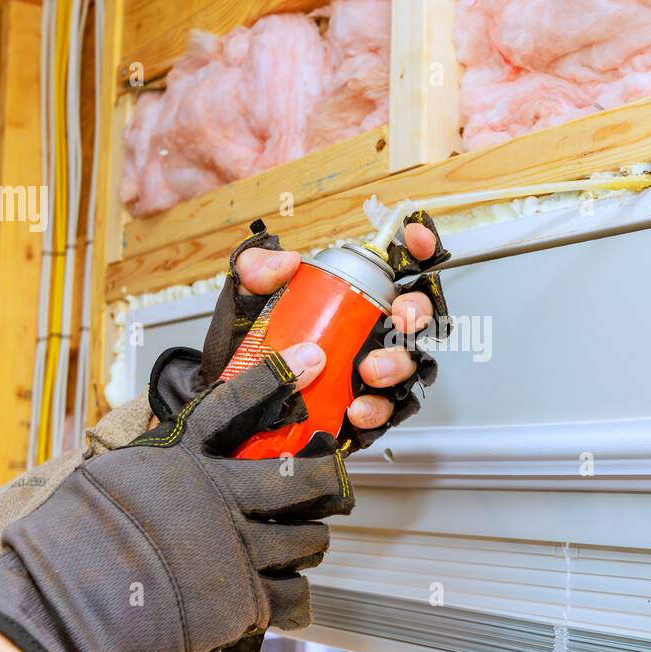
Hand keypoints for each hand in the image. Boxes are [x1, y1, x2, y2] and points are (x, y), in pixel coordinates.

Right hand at [0, 347, 343, 651]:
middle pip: (304, 478)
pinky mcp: (242, 602)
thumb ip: (154, 462)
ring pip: (309, 538)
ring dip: (309, 539)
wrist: (61, 608)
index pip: (237, 404)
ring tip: (298, 542)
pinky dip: (294, 594)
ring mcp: (237, 550)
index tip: (308, 359)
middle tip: (329, 483)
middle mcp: (219, 497)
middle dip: (327, 479)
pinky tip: (281, 593)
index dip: (277, 377)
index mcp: (181, 458)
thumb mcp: (108, 477)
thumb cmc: (68, 545)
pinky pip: (295, 595)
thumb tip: (166, 451)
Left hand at [151, 217, 449, 451]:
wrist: (231, 399)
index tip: (417, 240)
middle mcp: (370, 332)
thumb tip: (286, 263)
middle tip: (400, 316)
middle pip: (416, 315)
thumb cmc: (249, 345)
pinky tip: (357, 408)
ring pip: (409, 365)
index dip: (419, 247)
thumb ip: (256, 270)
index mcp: (352, 297)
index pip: (396, 267)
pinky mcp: (365, 411)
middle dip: (417, 311)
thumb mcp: (246, 301)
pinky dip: (377, 409)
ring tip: (371, 369)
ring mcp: (372, 373)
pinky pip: (386, 411)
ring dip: (398, 364)